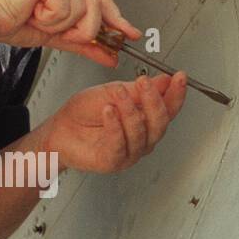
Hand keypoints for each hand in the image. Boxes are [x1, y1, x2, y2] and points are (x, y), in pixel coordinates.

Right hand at [0, 0, 141, 67]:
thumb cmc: (12, 20)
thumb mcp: (56, 36)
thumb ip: (85, 44)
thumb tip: (110, 54)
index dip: (117, 18)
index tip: (129, 34)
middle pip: (96, 6)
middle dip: (80, 28)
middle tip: (55, 29)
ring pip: (82, 9)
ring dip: (59, 24)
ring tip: (38, 17)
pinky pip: (65, 7)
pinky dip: (49, 18)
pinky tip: (33, 10)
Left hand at [45, 72, 187, 172]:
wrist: (59, 131)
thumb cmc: (84, 113)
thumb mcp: (112, 92)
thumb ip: (137, 89)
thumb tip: (164, 80)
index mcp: (146, 121)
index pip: (169, 108)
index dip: (176, 93)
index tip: (179, 77)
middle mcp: (143, 139)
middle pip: (160, 123)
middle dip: (154, 101)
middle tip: (145, 82)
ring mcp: (130, 153)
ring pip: (140, 133)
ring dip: (130, 111)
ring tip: (117, 94)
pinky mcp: (113, 162)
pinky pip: (119, 144)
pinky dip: (114, 126)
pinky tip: (108, 111)